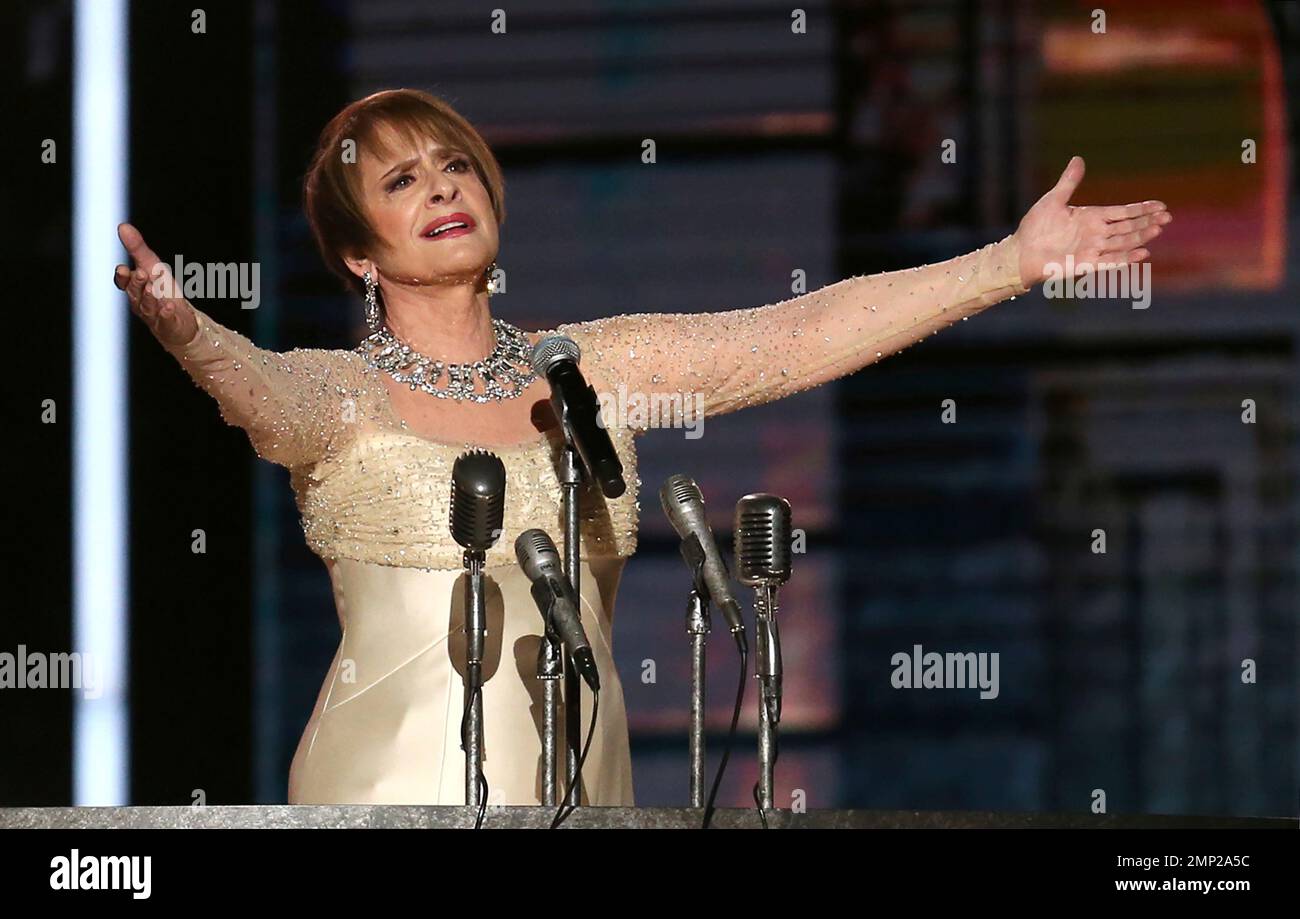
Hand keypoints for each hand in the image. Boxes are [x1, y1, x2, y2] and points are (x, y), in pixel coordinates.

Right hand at [114, 223, 198, 348]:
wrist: (180, 320)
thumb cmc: (163, 292)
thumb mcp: (152, 266)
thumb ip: (137, 248)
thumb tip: (122, 226)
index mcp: (135, 288)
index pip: (124, 283)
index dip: (122, 277)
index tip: (122, 268)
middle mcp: (140, 303)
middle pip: (135, 294)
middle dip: (136, 284)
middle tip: (141, 273)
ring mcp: (153, 316)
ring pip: (148, 307)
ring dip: (150, 297)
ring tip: (153, 287)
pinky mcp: (168, 325)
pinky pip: (165, 320)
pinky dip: (166, 314)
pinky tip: (169, 307)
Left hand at [1013, 156, 1171, 287]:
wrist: (1021, 251)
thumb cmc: (1035, 227)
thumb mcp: (1053, 200)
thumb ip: (1069, 182)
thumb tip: (1078, 158)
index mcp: (1091, 217)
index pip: (1123, 212)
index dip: (1141, 209)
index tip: (1161, 205)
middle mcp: (1096, 233)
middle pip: (1128, 227)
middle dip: (1148, 222)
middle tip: (1168, 217)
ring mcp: (1093, 249)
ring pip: (1123, 242)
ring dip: (1141, 236)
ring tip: (1158, 229)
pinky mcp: (1086, 264)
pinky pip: (1110, 261)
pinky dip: (1126, 257)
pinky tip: (1143, 253)